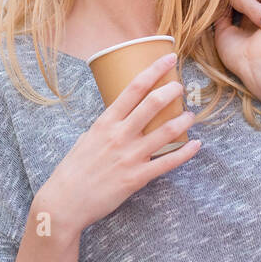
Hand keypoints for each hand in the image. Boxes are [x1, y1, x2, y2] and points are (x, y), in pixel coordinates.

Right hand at [37, 54, 201, 238]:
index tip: (169, 59)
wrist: (64, 202)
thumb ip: (106, 128)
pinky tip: (195, 145)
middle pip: (152, 104)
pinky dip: (185, 153)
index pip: (134, 88)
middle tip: (181, 86)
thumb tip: (121, 119)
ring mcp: (130, 156)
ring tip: (191, 115)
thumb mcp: (86, 139)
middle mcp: (119, 135)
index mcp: (105, 122)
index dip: (155, 70)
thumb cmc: (73, 170)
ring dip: (183, 121)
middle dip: (172, 91)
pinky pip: (167, 163)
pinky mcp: (136, 178)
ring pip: (165, 132)